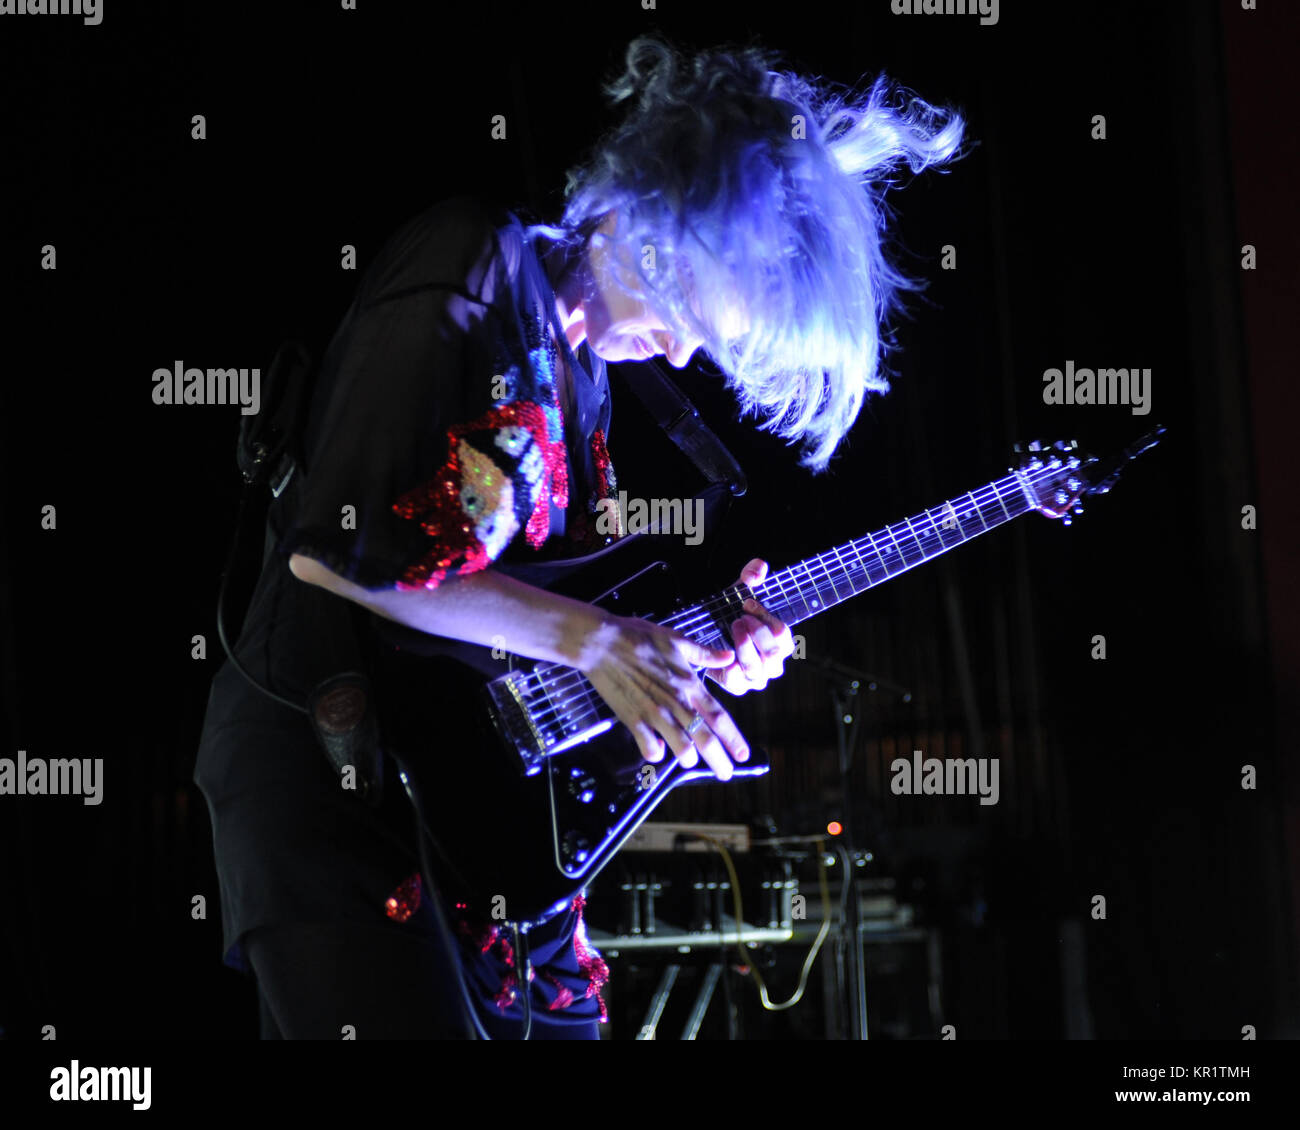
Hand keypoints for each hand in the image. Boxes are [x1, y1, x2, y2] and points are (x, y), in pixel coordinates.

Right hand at [577, 615, 750, 779]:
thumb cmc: (638, 636)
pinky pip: (648, 746)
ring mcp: (654, 712)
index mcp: (689, 684)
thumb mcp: (676, 639)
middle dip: (719, 760)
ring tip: (690, 761)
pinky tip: (657, 750)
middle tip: (726, 774)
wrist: (602, 642)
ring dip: (688, 758)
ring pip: (680, 747)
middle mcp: (676, 702)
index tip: (743, 755)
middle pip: (705, 739)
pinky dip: (655, 753)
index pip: (718, 716)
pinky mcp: (633, 719)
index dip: (733, 739)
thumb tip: (729, 657)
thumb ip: (704, 653)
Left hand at [705, 558, 794, 695]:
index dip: (767, 618)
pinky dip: (730, 668)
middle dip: (757, 633)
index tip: (747, 603)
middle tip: (739, 619)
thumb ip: (751, 576)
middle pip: (774, 653)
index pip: (783, 635)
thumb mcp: (740, 591)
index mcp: (781, 643)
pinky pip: (737, 683)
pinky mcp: (737, 686)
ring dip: (743, 647)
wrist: (709, 630)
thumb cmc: (731, 612)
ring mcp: (756, 677)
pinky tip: (723, 653)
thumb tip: (759, 567)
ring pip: (757, 669)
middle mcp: (773, 663)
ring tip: (732, 628)